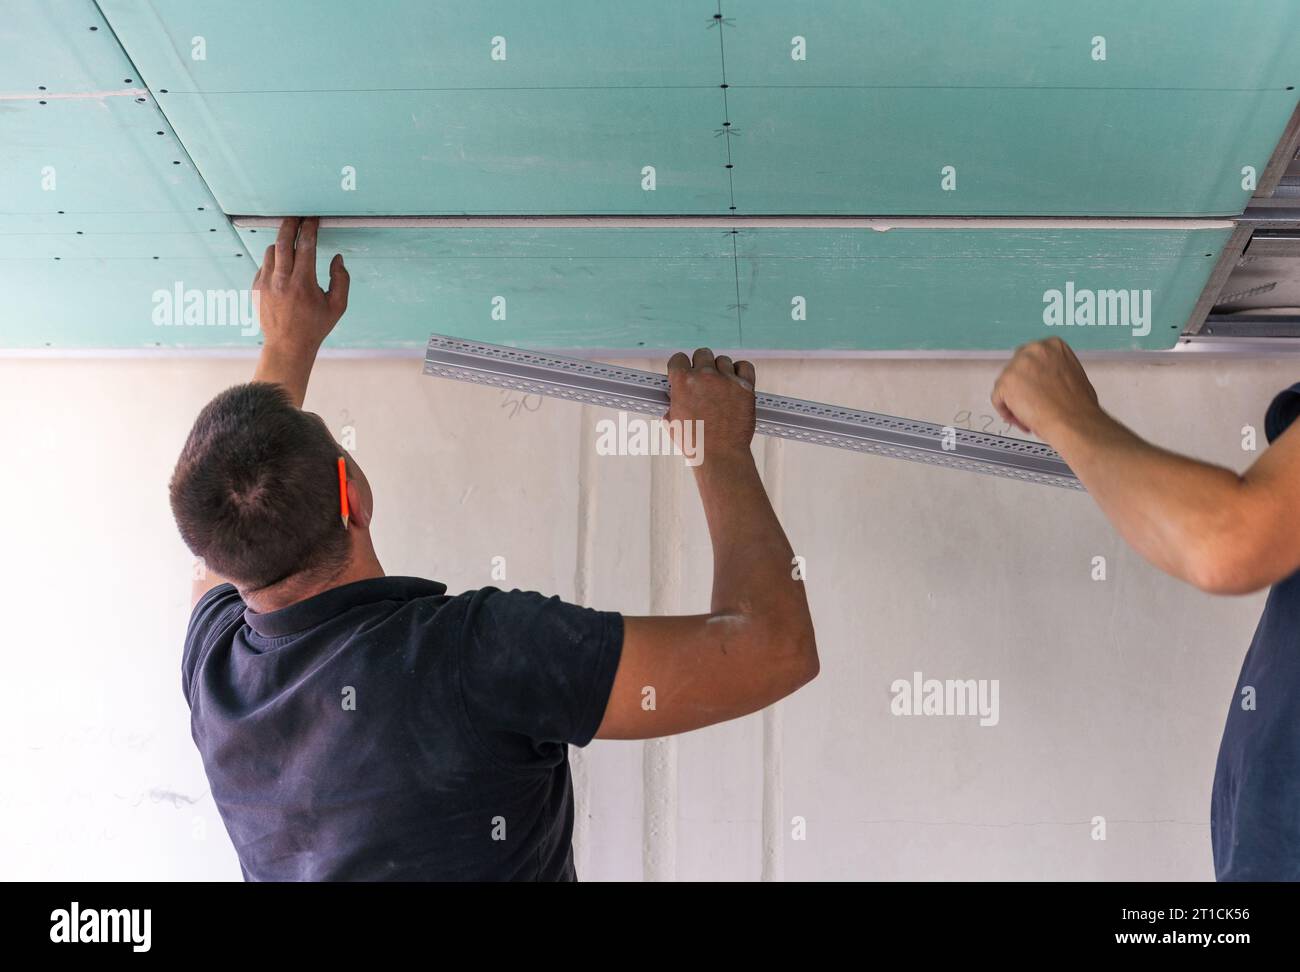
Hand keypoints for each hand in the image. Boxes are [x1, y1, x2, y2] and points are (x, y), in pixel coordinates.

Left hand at [252, 217, 348, 352]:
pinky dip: (275, 261)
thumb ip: (341, 280)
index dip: (310, 228)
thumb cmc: (315, 326)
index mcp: (303, 284)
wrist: (287, 345)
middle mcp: (282, 281)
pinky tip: (284, 267)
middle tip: (296, 216)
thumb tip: (337, 258)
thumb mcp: (337, 306)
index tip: (313, 219)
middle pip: (283, 242)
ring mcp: (266, 284)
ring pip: (271, 251)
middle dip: (290, 225)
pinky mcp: (256, 288)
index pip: (306, 246)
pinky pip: (264, 264)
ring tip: (291, 242)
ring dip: (282, 244)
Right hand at [665, 347, 756, 459]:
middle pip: (702, 354)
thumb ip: (673, 403)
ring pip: (723, 360)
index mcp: (683, 382)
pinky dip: (741, 370)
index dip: (680, 366)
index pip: (678, 358)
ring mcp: (726, 380)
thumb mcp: (672, 421)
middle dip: (700, 364)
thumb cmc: (695, 443)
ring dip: (720, 369)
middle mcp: (704, 376)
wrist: (720, 455)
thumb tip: (674, 399)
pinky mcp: (745, 387)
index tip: (683, 371)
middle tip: (702, 379)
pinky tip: (736, 380)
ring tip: (720, 384)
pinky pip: (745, 366)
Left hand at [991, 337, 1100, 437]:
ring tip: (1030, 414)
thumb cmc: (1078, 405)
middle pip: (1015, 369)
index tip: (1036, 389)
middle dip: (1021, 387)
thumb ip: (1053, 369)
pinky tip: (1022, 419)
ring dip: (1014, 401)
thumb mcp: (1072, 373)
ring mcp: (1018, 365)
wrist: (1074, 420)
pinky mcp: (1005, 381)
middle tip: (1030, 403)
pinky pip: (997, 399)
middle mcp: (1033, 350)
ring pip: (1005, 385)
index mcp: (1052, 345)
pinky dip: (1006, 411)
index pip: (1031, 359)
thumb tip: (1043, 377)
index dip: (1032, 378)